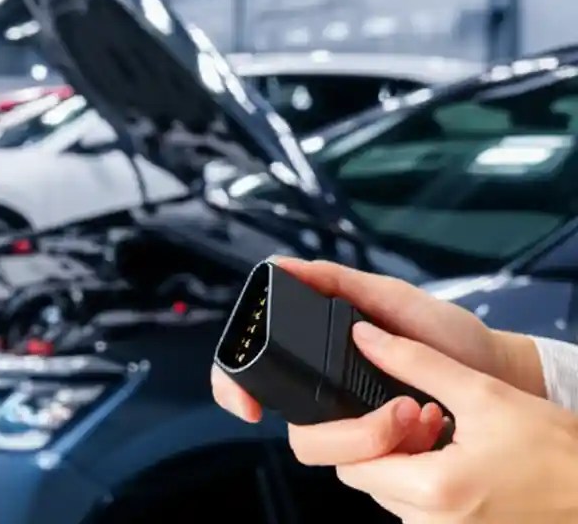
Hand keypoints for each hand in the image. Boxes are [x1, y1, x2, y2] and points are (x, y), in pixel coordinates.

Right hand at [212, 258, 545, 425]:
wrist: (498, 374)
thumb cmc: (449, 333)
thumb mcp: (392, 297)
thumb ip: (336, 281)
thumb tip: (279, 264)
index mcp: (318, 351)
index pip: (253, 371)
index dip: (233, 388)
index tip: (248, 407)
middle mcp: (327, 392)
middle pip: (289, 425)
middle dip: (336, 429)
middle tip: (391, 412)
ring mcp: (352, 426)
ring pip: (322, 452)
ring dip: (369, 440)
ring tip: (416, 417)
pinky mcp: (380, 454)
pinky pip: (359, 468)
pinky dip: (389, 453)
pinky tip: (421, 433)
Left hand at [331, 322, 577, 522]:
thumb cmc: (556, 448)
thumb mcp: (482, 391)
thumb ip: (413, 362)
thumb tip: (365, 339)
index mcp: (433, 492)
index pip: (351, 463)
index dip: (365, 427)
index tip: (402, 405)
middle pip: (366, 476)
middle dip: (385, 437)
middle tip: (421, 410)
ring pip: (389, 489)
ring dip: (404, 453)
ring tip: (441, 422)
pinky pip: (415, 503)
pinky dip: (421, 473)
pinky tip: (451, 446)